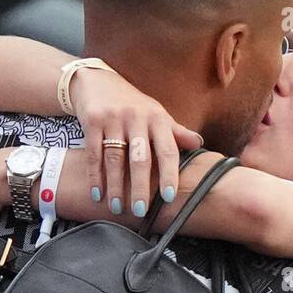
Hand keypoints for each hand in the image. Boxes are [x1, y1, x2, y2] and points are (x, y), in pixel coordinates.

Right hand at [70, 67, 203, 219]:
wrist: (97, 81)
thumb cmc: (132, 105)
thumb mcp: (156, 114)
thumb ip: (176, 132)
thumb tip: (200, 144)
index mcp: (157, 118)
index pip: (167, 150)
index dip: (169, 174)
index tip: (168, 197)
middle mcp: (137, 117)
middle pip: (140, 158)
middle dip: (140, 187)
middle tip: (140, 211)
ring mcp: (113, 119)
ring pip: (115, 159)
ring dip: (116, 187)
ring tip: (117, 208)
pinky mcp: (93, 121)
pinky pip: (94, 154)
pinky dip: (95, 176)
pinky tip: (98, 194)